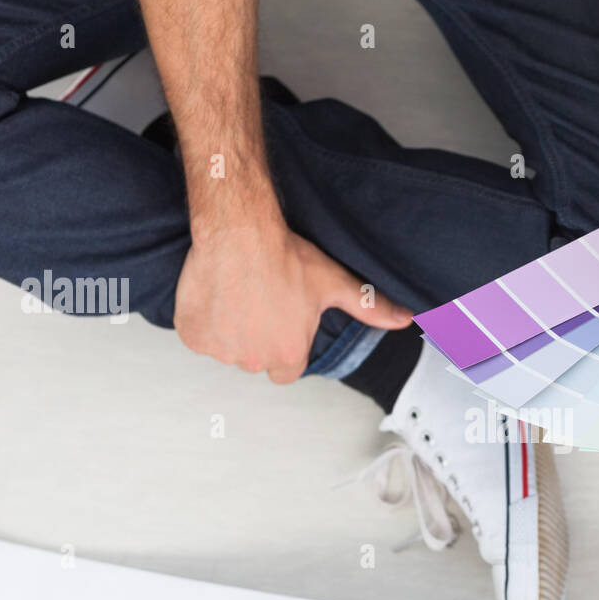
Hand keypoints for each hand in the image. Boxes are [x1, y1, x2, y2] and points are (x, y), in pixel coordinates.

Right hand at [174, 222, 412, 383]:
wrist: (239, 230)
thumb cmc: (284, 255)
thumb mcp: (334, 283)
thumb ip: (370, 307)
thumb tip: (405, 319)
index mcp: (289, 355)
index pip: (288, 369)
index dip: (285, 344)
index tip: (281, 320)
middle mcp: (253, 359)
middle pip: (256, 358)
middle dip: (258, 336)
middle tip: (260, 300)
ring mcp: (220, 350)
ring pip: (227, 347)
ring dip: (231, 329)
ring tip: (239, 293)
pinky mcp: (193, 335)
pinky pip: (200, 336)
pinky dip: (204, 321)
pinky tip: (217, 294)